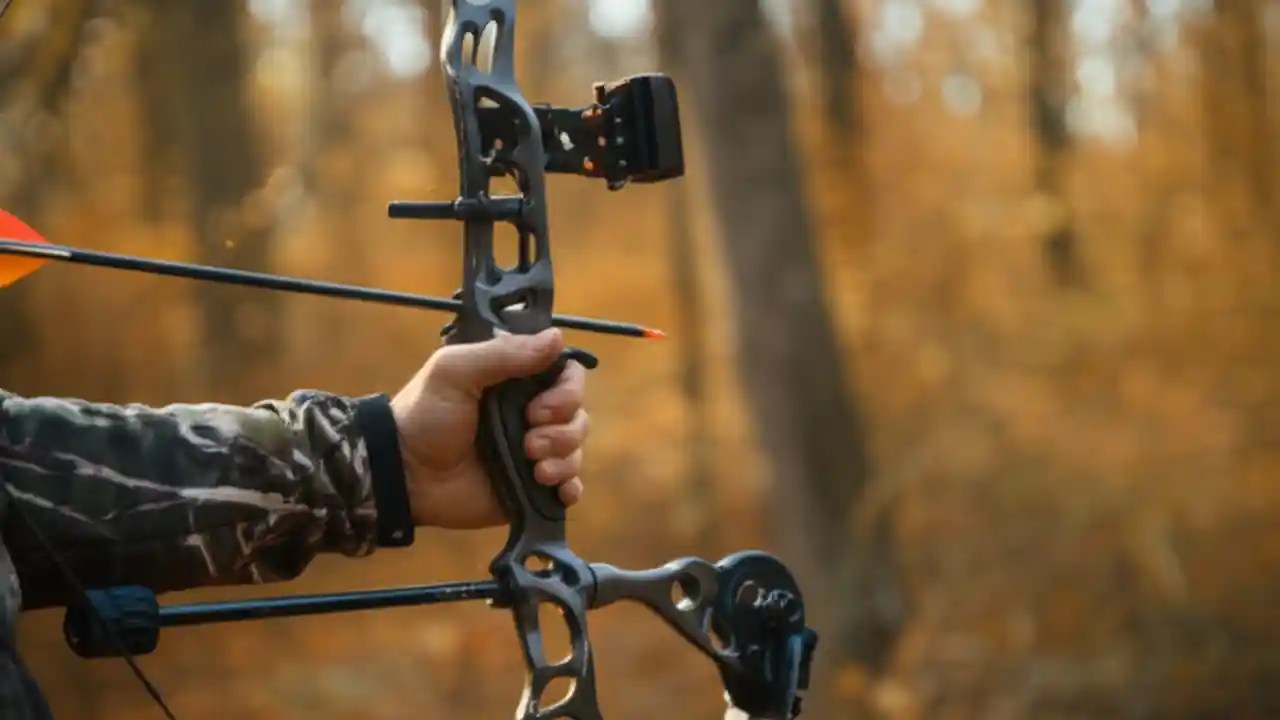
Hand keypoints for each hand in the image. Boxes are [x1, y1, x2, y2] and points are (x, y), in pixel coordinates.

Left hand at [390, 328, 588, 528]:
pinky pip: (570, 486)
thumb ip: (505, 353)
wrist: (404, 474)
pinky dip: (570, 487)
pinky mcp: (530, 488)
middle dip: (563, 430)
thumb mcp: (456, 371)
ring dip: (563, 458)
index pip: (568, 375)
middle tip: (529, 441)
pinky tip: (556, 489)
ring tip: (533, 467)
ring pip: (575, 449)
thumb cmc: (424, 415)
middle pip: (578, 414)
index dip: (567, 391)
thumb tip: (558, 337)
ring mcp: (533, 452)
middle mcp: (531, 414)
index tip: (539, 407)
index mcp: (517, 381)